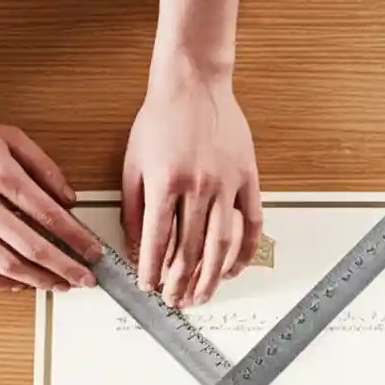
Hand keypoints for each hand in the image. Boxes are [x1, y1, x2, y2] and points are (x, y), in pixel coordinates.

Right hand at [0, 113, 101, 290]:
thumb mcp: (7, 137)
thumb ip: (43, 166)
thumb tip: (70, 199)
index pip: (48, 214)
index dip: (76, 237)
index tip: (93, 251)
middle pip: (33, 246)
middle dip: (66, 266)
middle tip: (87, 278)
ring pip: (7, 264)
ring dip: (39, 280)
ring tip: (60, 285)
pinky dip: (0, 284)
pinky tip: (19, 284)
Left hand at [122, 0, 262, 307]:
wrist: (193, 83)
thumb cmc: (160, 119)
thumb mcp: (133, 162)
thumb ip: (134, 208)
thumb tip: (138, 247)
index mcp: (165, 182)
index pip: (158, 241)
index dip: (152, 271)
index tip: (149, 289)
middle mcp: (198, 186)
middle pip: (191, 250)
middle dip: (181, 282)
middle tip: (175, 301)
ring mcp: (227, 184)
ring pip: (222, 244)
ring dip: (211, 277)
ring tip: (202, 296)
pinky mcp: (248, 178)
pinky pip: (251, 224)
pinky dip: (244, 252)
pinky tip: (234, 270)